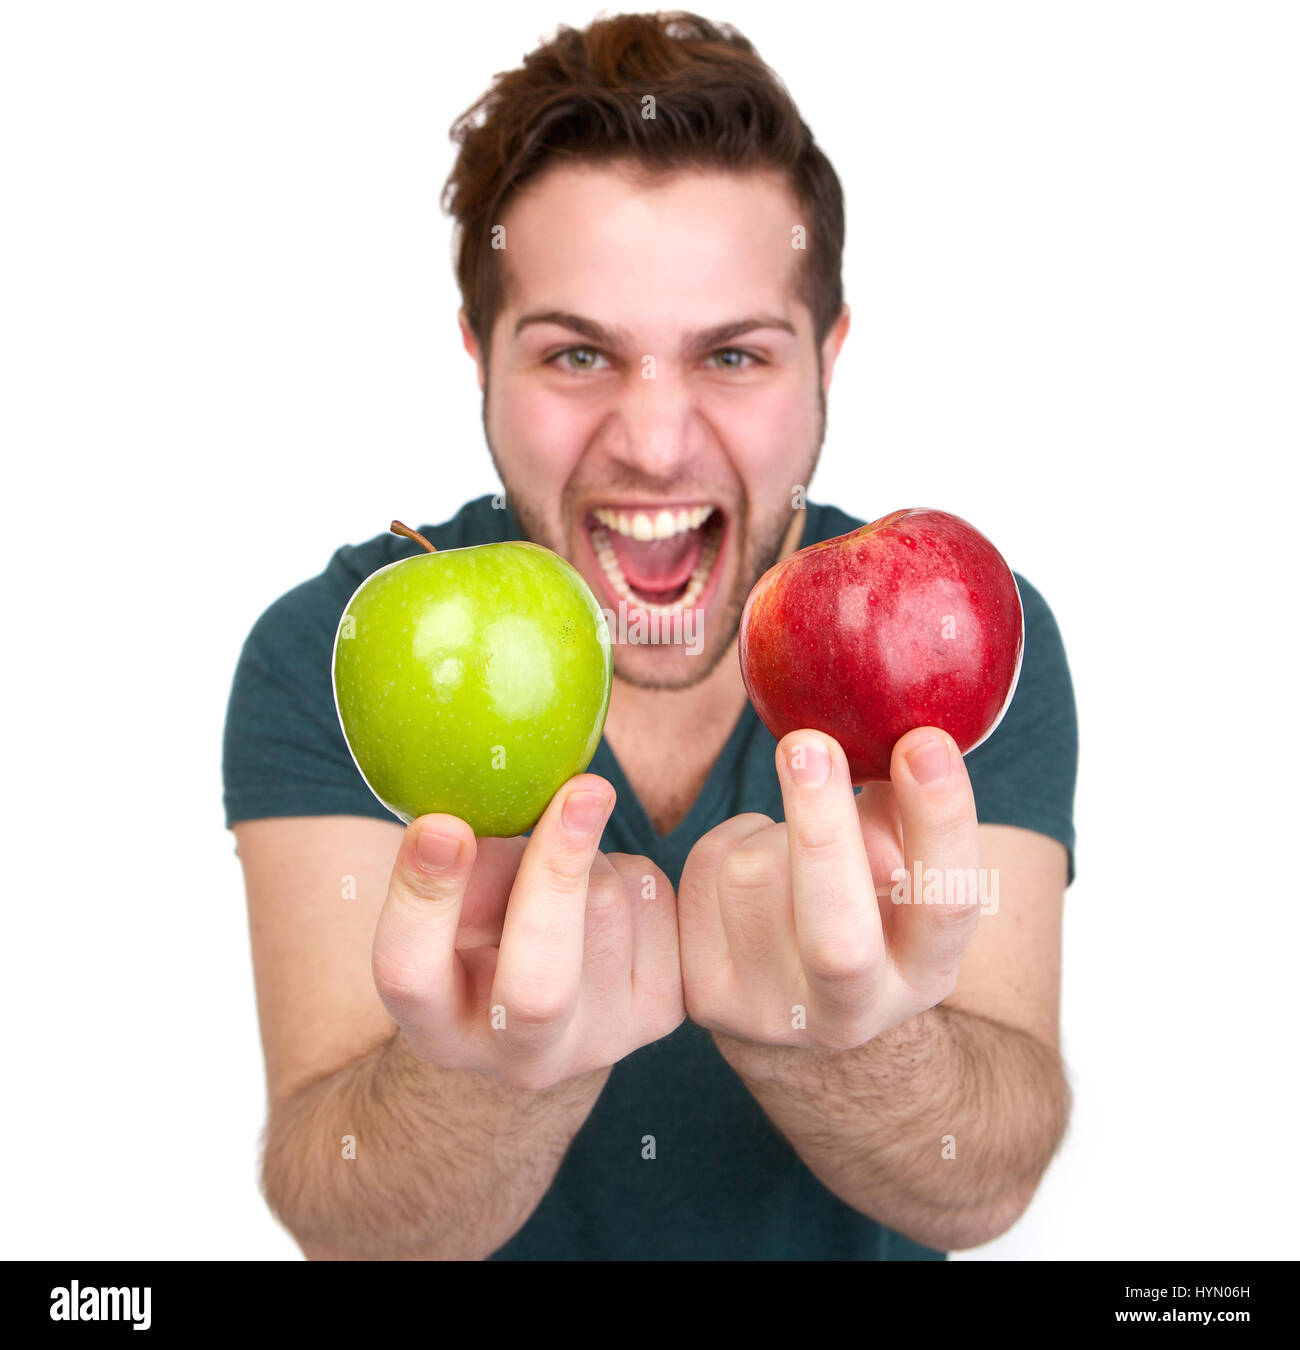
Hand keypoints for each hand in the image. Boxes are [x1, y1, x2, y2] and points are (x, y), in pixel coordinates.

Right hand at [371, 774, 683, 1089]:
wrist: (558, 986)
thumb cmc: (484, 923)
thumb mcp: (450, 899)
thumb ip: (456, 868)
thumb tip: (464, 831)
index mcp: (440, 1032)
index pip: (409, 974)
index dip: (423, 901)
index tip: (441, 825)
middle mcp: (521, 1060)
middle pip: (539, 985)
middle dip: (557, 875)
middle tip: (582, 788)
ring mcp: (602, 1043)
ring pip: (607, 908)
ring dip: (588, 855)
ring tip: (562, 863)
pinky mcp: (664, 1011)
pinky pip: (654, 899)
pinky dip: (628, 867)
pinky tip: (604, 891)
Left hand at [677, 727, 982, 1050]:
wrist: (790, 1006)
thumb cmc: (861, 909)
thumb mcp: (905, 875)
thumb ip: (905, 813)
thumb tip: (890, 741)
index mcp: (922, 974)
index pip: (946, 901)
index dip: (940, 820)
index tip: (924, 741)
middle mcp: (849, 1012)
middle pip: (835, 932)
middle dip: (822, 828)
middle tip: (811, 743)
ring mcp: (765, 1012)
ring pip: (751, 872)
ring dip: (767, 829)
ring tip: (784, 845)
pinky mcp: (699, 994)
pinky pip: (699, 873)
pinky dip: (723, 843)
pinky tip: (741, 870)